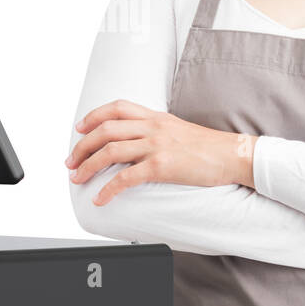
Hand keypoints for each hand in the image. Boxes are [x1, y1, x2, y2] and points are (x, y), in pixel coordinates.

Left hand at [66, 99, 256, 204]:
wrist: (233, 155)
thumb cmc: (208, 147)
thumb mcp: (178, 129)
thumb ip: (156, 130)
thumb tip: (136, 140)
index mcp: (155, 117)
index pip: (116, 108)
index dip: (93, 116)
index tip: (79, 129)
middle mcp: (153, 127)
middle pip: (106, 129)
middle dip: (82, 145)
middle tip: (71, 161)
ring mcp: (157, 145)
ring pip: (111, 150)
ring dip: (88, 165)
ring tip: (77, 178)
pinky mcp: (162, 166)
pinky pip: (126, 177)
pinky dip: (108, 188)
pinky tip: (101, 197)